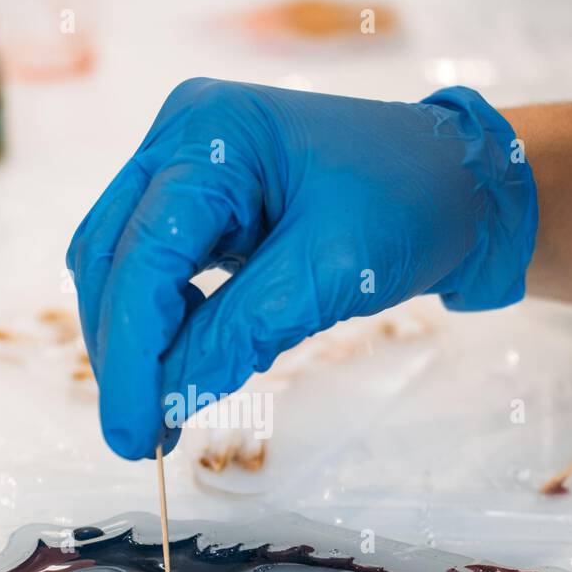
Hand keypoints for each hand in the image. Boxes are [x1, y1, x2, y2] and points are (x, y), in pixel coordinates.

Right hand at [67, 78, 536, 459]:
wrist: (458, 185)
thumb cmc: (410, 204)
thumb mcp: (327, 273)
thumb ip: (238, 335)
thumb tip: (165, 402)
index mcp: (211, 133)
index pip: (142, 255)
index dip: (130, 354)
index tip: (133, 433)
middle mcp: (181, 139)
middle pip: (112, 258)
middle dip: (122, 353)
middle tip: (140, 438)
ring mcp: (185, 168)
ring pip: (122, 267)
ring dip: (135, 344)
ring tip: (158, 416)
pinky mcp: (199, 203)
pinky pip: (155, 270)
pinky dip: (162, 326)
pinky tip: (183, 367)